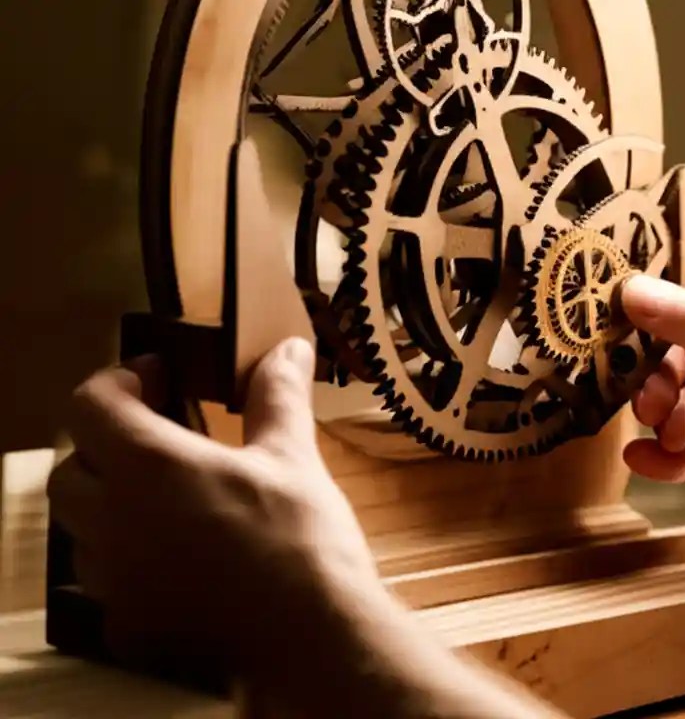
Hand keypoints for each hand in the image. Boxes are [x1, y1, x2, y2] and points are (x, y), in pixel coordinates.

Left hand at [49, 337, 381, 670]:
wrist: (313, 633)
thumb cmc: (301, 539)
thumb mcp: (293, 456)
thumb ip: (277, 397)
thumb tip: (287, 351)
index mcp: (148, 466)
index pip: (90, 403)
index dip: (120, 382)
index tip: (156, 379)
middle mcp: (114, 520)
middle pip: (71, 470)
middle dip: (105, 449)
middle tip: (159, 441)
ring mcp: (116, 578)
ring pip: (83, 530)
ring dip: (112, 508)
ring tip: (170, 503)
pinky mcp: (129, 622)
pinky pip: (109, 584)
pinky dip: (132, 564)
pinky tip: (182, 562)